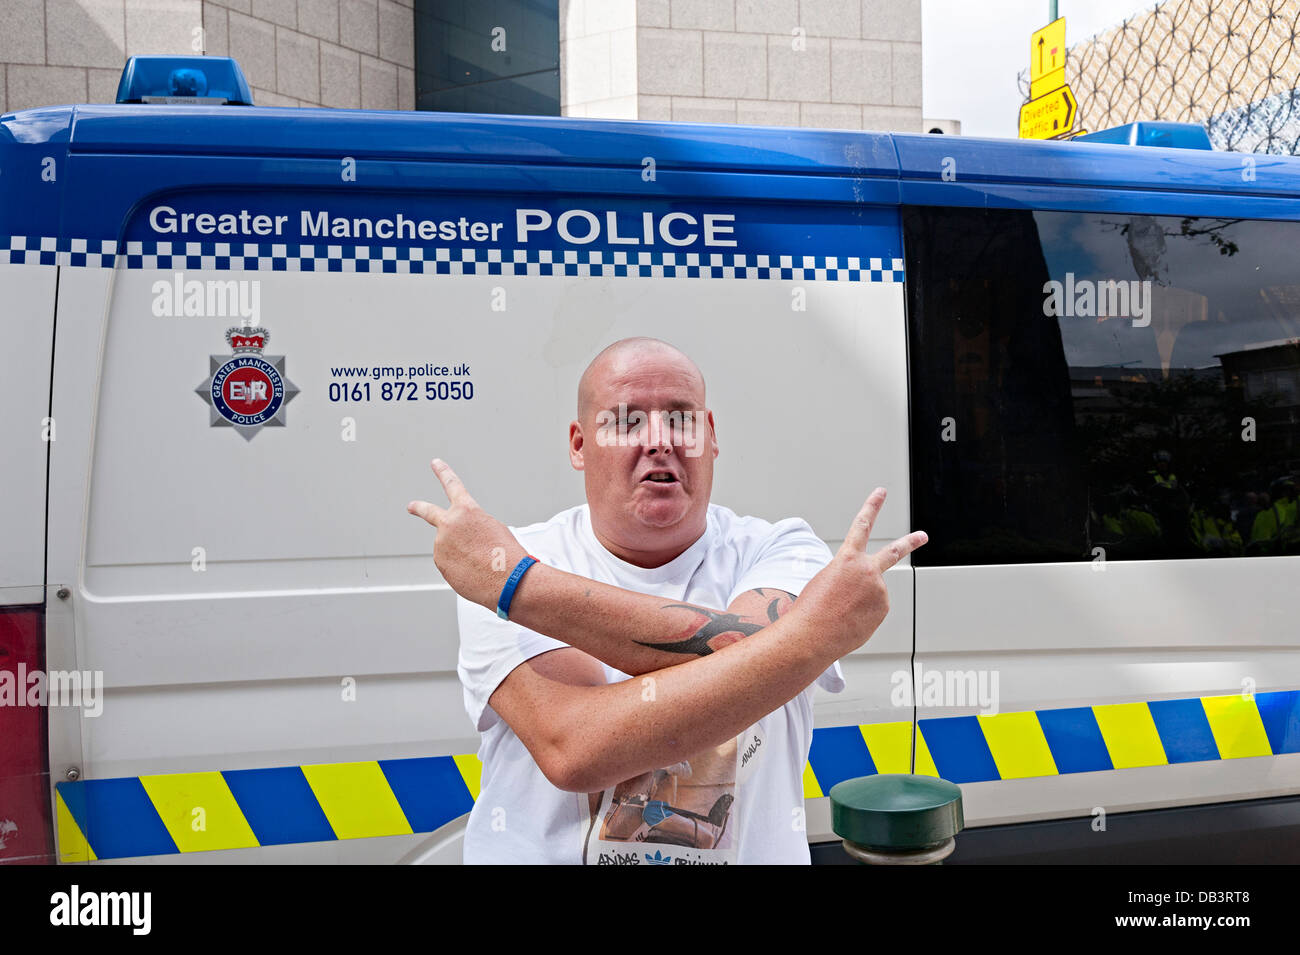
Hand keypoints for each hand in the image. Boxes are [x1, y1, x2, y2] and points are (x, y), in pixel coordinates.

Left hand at [407, 459, 529, 609]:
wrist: (508, 580)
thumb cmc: (506, 554)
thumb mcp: (494, 529)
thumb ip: (472, 528)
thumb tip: (460, 541)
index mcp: (467, 510)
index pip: (453, 485)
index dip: (443, 472)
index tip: (436, 464)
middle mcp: (449, 525)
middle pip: (428, 512)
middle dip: (419, 507)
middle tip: (411, 506)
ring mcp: (441, 545)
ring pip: (448, 548)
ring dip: (461, 555)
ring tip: (481, 562)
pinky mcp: (440, 564)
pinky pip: (450, 564)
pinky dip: (461, 568)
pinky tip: (474, 572)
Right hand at [790, 488, 926, 657]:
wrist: (812, 635)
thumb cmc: (812, 609)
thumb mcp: (822, 580)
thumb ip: (846, 577)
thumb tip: (860, 590)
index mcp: (847, 559)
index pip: (861, 525)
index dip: (872, 506)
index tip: (881, 493)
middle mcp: (868, 571)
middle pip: (893, 552)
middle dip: (910, 542)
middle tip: (922, 536)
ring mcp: (879, 591)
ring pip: (873, 593)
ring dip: (860, 602)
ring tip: (841, 611)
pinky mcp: (883, 610)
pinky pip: (874, 610)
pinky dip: (863, 616)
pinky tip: (849, 621)